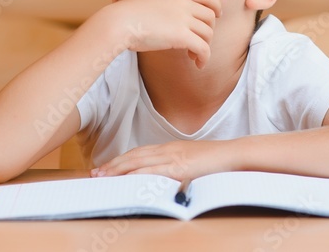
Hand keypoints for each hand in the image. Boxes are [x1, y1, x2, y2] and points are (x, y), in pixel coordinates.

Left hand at [90, 139, 234, 183]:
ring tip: (102, 177)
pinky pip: (153, 171)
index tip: (107, 166)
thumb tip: (165, 176)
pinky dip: (137, 175)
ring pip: (139, 162)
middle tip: (95, 173)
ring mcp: (173, 158)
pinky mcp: (179, 168)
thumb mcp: (192, 160)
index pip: (140, 152)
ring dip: (118, 169)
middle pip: (134, 155)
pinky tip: (126, 180)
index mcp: (171, 147)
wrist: (233, 154)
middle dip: (113, 164)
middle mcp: (169, 150)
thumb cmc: (216, 159)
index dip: (122, 159)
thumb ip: (177, 165)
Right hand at [108, 0, 220, 67]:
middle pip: (210, 17)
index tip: (217, 15)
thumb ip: (169, 6)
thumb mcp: (154, 2)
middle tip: (199, 42)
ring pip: (208, 33)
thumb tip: (180, 21)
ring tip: (194, 56)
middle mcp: (183, 3)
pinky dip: (204, 57)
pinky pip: (203, 48)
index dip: (216, 5)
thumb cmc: (130, 16)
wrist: (119, 23)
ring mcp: (183, 18)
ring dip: (205, 46)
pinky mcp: (182, 35)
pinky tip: (198, 64)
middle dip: (208, 31)